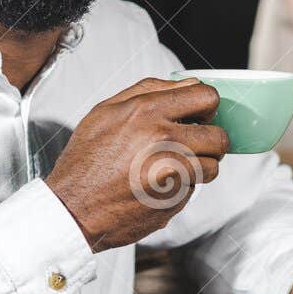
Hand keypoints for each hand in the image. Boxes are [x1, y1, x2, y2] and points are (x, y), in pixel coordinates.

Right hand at [46, 77, 228, 250]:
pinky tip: (156, 188)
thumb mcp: (105, 112)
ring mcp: (171, 173)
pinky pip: (194, 190)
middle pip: (219, 136)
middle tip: (197, 145)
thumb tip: (187, 84)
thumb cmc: (86, 160)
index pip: (207, 97)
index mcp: (147, 111)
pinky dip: (181, 189)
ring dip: (199, 167)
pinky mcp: (173, 200)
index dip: (207, 107)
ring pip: (213, 166)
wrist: (72, 209)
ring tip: (173, 168)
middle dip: (212, 141)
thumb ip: (148, 91)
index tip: (201, 116)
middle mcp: (163, 140)